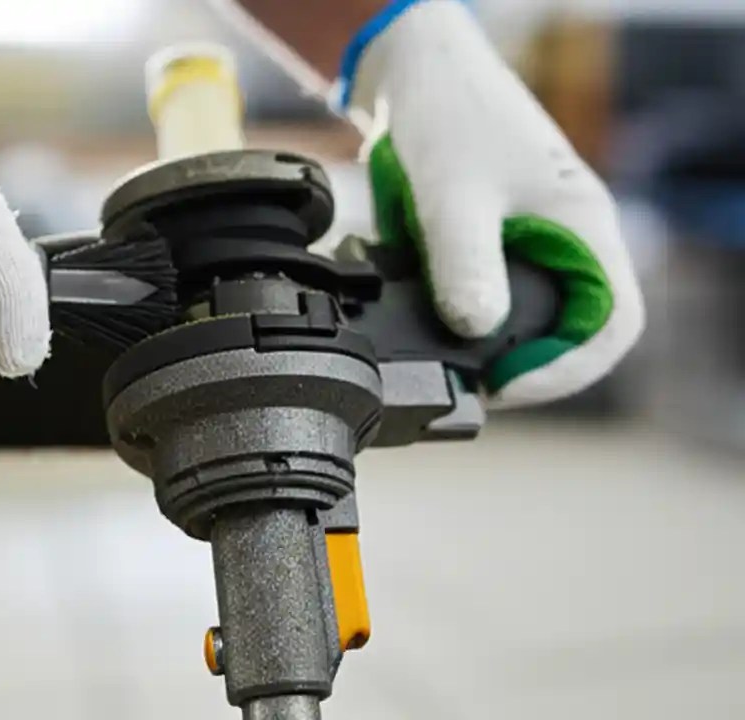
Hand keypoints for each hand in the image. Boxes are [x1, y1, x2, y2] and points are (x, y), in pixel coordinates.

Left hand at [344, 0, 643, 407]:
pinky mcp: (488, 244)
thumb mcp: (454, 195)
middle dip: (523, 366)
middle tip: (464, 382)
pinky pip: (488, 297)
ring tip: (440, 359)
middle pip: (569, 332)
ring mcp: (527, 243)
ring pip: (526, 319)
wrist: (409, 74)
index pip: (612, 325)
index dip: (566, 369)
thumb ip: (465, 264)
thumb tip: (477, 331)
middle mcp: (563, 241)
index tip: (504, 384)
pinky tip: (423, 324)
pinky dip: (459, 319)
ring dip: (489, 347)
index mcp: (582, 227)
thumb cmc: (448, 116)